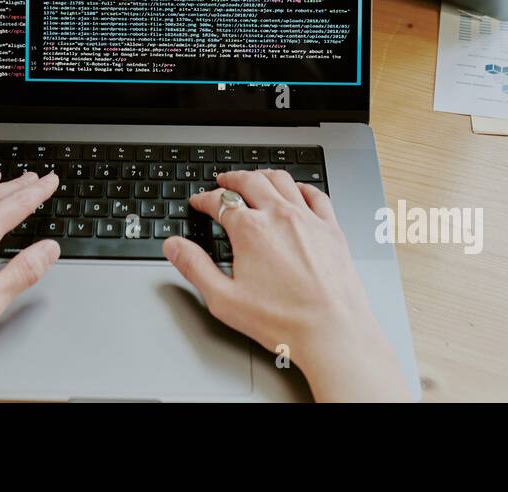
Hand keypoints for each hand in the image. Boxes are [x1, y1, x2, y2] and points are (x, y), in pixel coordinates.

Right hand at [162, 169, 410, 401]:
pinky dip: (301, 186)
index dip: (204, 199)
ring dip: (262, 175)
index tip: (199, 202)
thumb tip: (174, 247)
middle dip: (231, 179)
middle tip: (222, 181)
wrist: (333, 332)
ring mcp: (308, 219)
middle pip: (250, 181)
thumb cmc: (284, 321)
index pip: (220, 201)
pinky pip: (316, 194)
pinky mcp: (331, 228)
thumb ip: (195, 268)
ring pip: (282, 180)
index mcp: (251, 231)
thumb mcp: (225, 300)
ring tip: (254, 177)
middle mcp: (280, 216)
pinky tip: (297, 190)